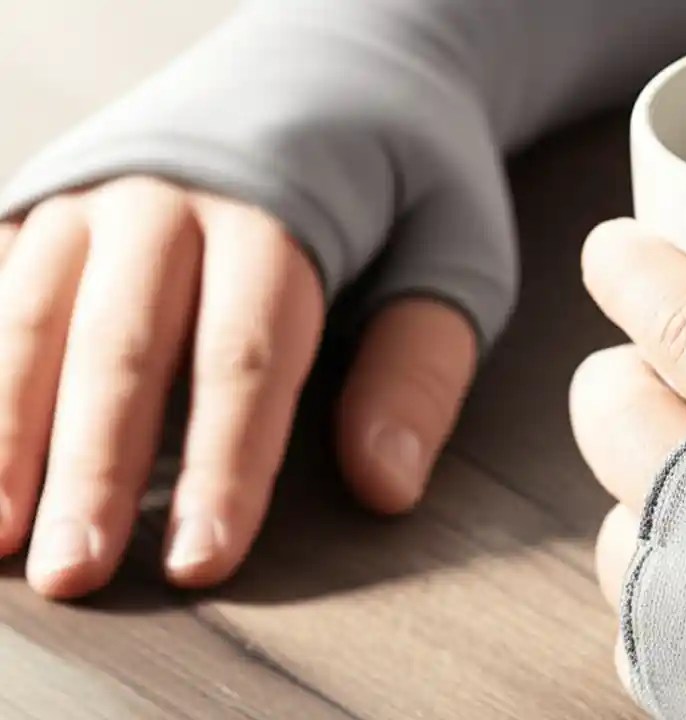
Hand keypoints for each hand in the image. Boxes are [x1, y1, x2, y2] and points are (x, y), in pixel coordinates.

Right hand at [0, 178, 475, 598]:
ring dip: (5, 430)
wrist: (335, 52)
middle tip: (71, 573)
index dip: (222, 467)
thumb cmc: (407, 165)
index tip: (201, 563)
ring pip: (32, 317)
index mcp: (276, 210)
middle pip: (121, 346)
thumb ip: (419, 363)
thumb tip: (385, 485)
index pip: (245, 358)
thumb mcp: (457, 251)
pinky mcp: (55, 197)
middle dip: (90, 467)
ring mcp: (96, 193)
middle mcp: (168, 198)